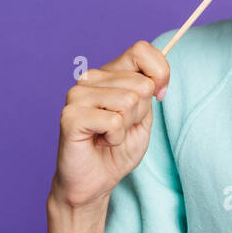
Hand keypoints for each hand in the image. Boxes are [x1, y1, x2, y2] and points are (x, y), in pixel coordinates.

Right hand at [51, 40, 170, 210]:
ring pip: (128, 101)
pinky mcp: (70, 116)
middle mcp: (90, 78)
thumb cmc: (117, 149)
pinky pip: (113, 121)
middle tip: (121, 128)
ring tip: (109, 135)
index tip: (159, 95)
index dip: (160, 73)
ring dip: (126, 127)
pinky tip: (100, 142)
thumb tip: (155, 78)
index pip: (141, 50)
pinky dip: (115, 138)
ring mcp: (77, 95)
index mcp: (109, 73)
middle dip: (140, 113)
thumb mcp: (144, 117)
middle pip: (141, 83)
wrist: (93, 182)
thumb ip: (150, 91)